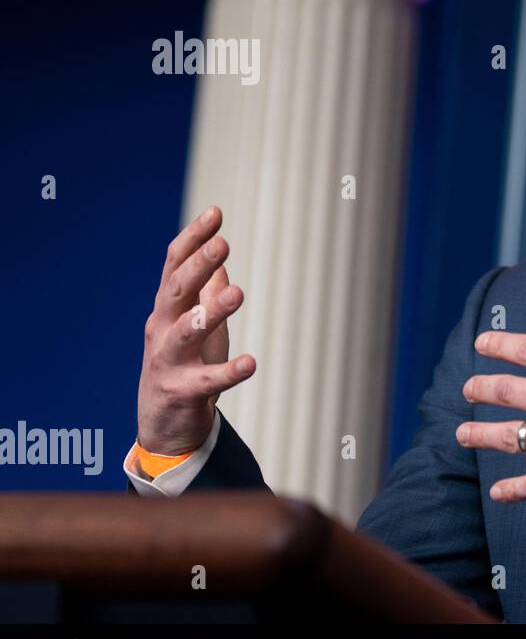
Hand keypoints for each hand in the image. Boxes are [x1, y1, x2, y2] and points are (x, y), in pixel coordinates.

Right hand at [136, 205, 256, 454]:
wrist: (163, 426)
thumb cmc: (184, 365)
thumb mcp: (191, 322)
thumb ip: (202, 289)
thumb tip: (218, 251)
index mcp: (167, 308)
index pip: (175, 265)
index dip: (194, 238)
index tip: (215, 212)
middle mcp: (162, 329)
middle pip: (177, 291)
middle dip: (198, 266)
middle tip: (223, 243)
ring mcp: (168, 361)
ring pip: (186, 332)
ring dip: (211, 311)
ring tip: (238, 292)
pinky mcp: (182, 392)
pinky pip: (208, 380)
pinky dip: (228, 371)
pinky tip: (250, 363)